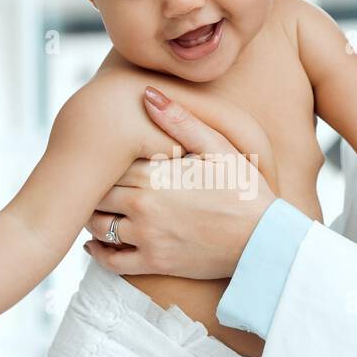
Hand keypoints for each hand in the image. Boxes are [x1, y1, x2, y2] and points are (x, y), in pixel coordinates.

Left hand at [81, 86, 276, 279]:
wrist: (263, 240)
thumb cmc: (245, 191)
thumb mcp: (219, 148)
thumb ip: (181, 121)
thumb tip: (147, 94)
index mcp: (156, 175)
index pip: (109, 164)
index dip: (104, 160)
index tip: (105, 156)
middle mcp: (144, 206)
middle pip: (98, 194)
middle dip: (94, 187)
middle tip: (94, 182)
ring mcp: (147, 237)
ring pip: (98, 226)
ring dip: (93, 217)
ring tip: (96, 208)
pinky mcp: (154, 263)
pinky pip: (112, 261)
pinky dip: (98, 253)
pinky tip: (95, 243)